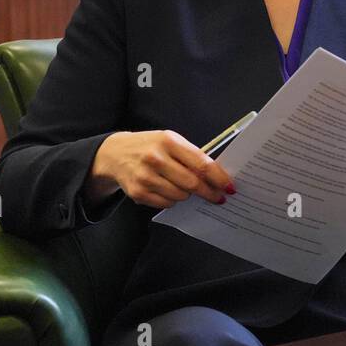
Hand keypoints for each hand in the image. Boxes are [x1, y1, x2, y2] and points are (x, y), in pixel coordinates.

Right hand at [87, 130, 234, 208]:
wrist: (116, 153)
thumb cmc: (151, 147)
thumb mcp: (170, 141)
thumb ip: (192, 155)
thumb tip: (218, 175)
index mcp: (168, 141)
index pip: (201, 164)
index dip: (219, 178)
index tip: (229, 187)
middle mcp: (155, 158)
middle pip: (192, 183)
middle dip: (208, 192)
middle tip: (217, 197)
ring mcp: (145, 176)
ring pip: (180, 196)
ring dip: (187, 195)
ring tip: (184, 187)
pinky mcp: (138, 192)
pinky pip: (166, 203)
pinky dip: (172, 200)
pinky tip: (168, 190)